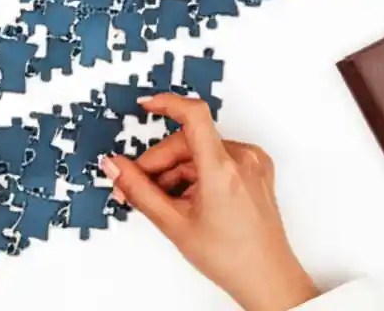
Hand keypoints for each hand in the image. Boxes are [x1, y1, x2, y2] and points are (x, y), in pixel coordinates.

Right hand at [102, 94, 318, 310]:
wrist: (268, 279)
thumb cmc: (230, 258)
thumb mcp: (173, 223)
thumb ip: (138, 189)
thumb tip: (115, 165)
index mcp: (223, 169)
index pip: (193, 115)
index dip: (166, 103)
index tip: (146, 105)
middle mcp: (242, 160)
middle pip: (186, 142)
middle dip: (158, 164)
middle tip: (137, 188)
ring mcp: (253, 164)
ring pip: (199, 153)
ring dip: (176, 172)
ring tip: (166, 203)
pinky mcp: (256, 171)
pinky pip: (217, 159)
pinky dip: (196, 174)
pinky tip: (188, 198)